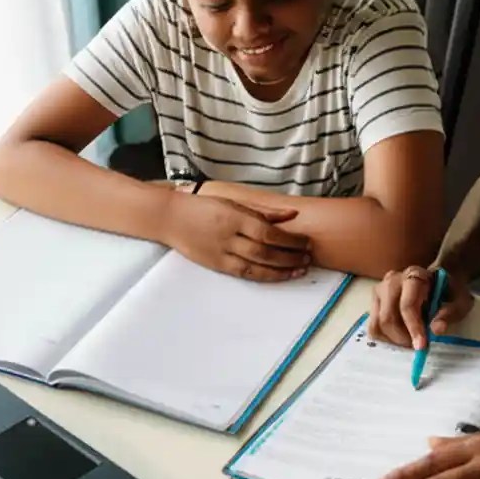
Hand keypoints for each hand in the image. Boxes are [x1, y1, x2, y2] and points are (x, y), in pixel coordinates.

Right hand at [162, 192, 311, 281]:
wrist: (171, 218)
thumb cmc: (205, 207)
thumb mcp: (234, 202)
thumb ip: (264, 211)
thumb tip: (292, 214)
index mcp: (234, 217)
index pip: (268, 232)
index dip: (290, 240)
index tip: (305, 242)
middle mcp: (228, 236)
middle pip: (265, 251)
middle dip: (290, 257)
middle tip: (308, 258)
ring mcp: (221, 253)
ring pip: (256, 266)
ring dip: (281, 270)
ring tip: (300, 270)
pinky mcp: (216, 265)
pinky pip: (244, 274)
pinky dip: (264, 276)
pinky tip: (278, 276)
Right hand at [368, 266, 474, 348]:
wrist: (437, 280)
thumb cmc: (449, 291)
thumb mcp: (460, 300)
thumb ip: (450, 313)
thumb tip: (437, 330)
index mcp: (414, 276)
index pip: (407, 305)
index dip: (413, 328)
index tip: (421, 346)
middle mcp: (392, 281)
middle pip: (387, 317)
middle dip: (402, 338)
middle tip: (417, 345)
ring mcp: (379, 291)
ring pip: (377, 324)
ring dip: (393, 340)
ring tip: (410, 340)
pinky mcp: (374, 303)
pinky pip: (373, 328)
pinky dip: (385, 338)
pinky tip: (400, 336)